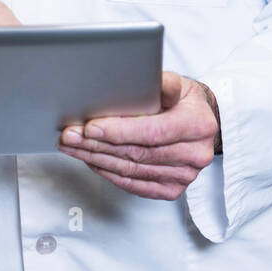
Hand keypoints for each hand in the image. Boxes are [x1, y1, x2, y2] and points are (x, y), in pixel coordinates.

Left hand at [57, 71, 220, 199]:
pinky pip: (133, 184)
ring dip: (96, 159)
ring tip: (73, 146)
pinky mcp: (171, 190)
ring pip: (130, 170)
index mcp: (198, 125)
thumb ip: (163, 84)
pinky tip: (91, 160)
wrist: (201, 125)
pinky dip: (108, 172)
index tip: (91, 127)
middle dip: (97, 144)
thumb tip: (141, 80)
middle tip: (70, 135)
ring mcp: (184, 176)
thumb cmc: (185, 103)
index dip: (119, 131)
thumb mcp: (179, 84)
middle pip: (137, 153)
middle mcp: (195, 154)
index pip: (153, 132)